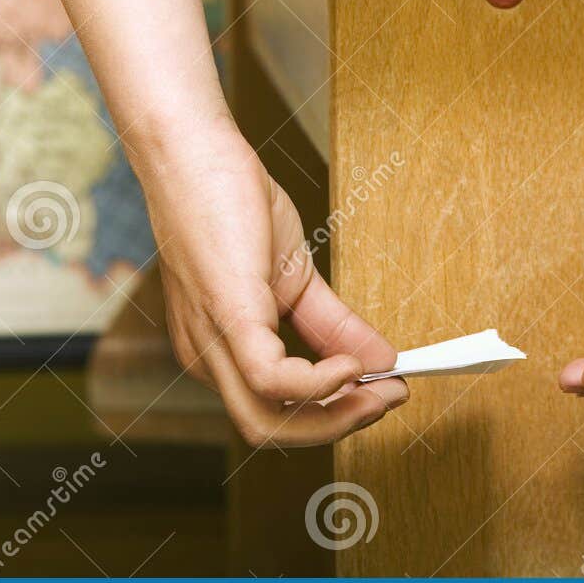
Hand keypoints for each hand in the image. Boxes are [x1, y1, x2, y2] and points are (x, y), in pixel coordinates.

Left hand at [139, 120, 408, 446]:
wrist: (194, 152)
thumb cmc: (229, 205)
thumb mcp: (293, 276)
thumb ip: (334, 324)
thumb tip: (382, 361)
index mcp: (220, 352)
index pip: (275, 412)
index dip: (335, 412)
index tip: (387, 391)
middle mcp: (206, 356)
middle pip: (270, 430)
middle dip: (338, 424)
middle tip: (390, 396)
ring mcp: (212, 340)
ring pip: (266, 422)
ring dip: (333, 415)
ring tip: (376, 384)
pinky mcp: (229, 314)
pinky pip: (269, 379)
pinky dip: (317, 384)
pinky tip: (348, 365)